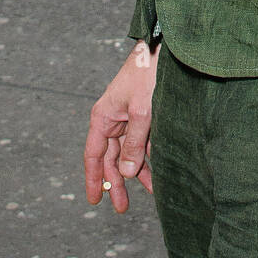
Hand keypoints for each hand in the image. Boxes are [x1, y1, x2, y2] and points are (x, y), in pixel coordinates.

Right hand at [84, 41, 157, 212]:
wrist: (164, 49)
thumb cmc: (148, 74)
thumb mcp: (142, 112)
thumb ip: (134, 143)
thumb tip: (126, 172)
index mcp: (103, 117)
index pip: (93, 155)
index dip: (93, 178)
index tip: (94, 200)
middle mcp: (113, 119)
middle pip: (111, 157)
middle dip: (117, 182)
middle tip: (123, 207)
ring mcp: (128, 117)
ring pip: (129, 151)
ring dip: (138, 172)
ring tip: (150, 192)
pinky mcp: (144, 114)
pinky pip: (143, 141)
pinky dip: (149, 156)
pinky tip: (158, 172)